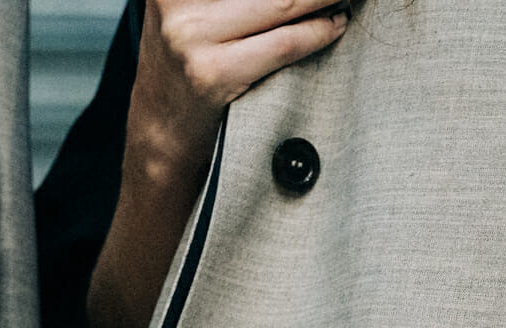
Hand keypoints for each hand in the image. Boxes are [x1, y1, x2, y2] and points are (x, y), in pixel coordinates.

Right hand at [88, 0, 349, 327]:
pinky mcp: (212, 72)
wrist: (160, 136)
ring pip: (283, 3)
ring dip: (324, 0)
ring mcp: (190, 36)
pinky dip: (318, 32)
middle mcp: (176, 3)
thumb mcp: (194, 13)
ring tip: (345, 1)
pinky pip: (284, 44)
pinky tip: (336, 26)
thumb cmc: (188, 69)